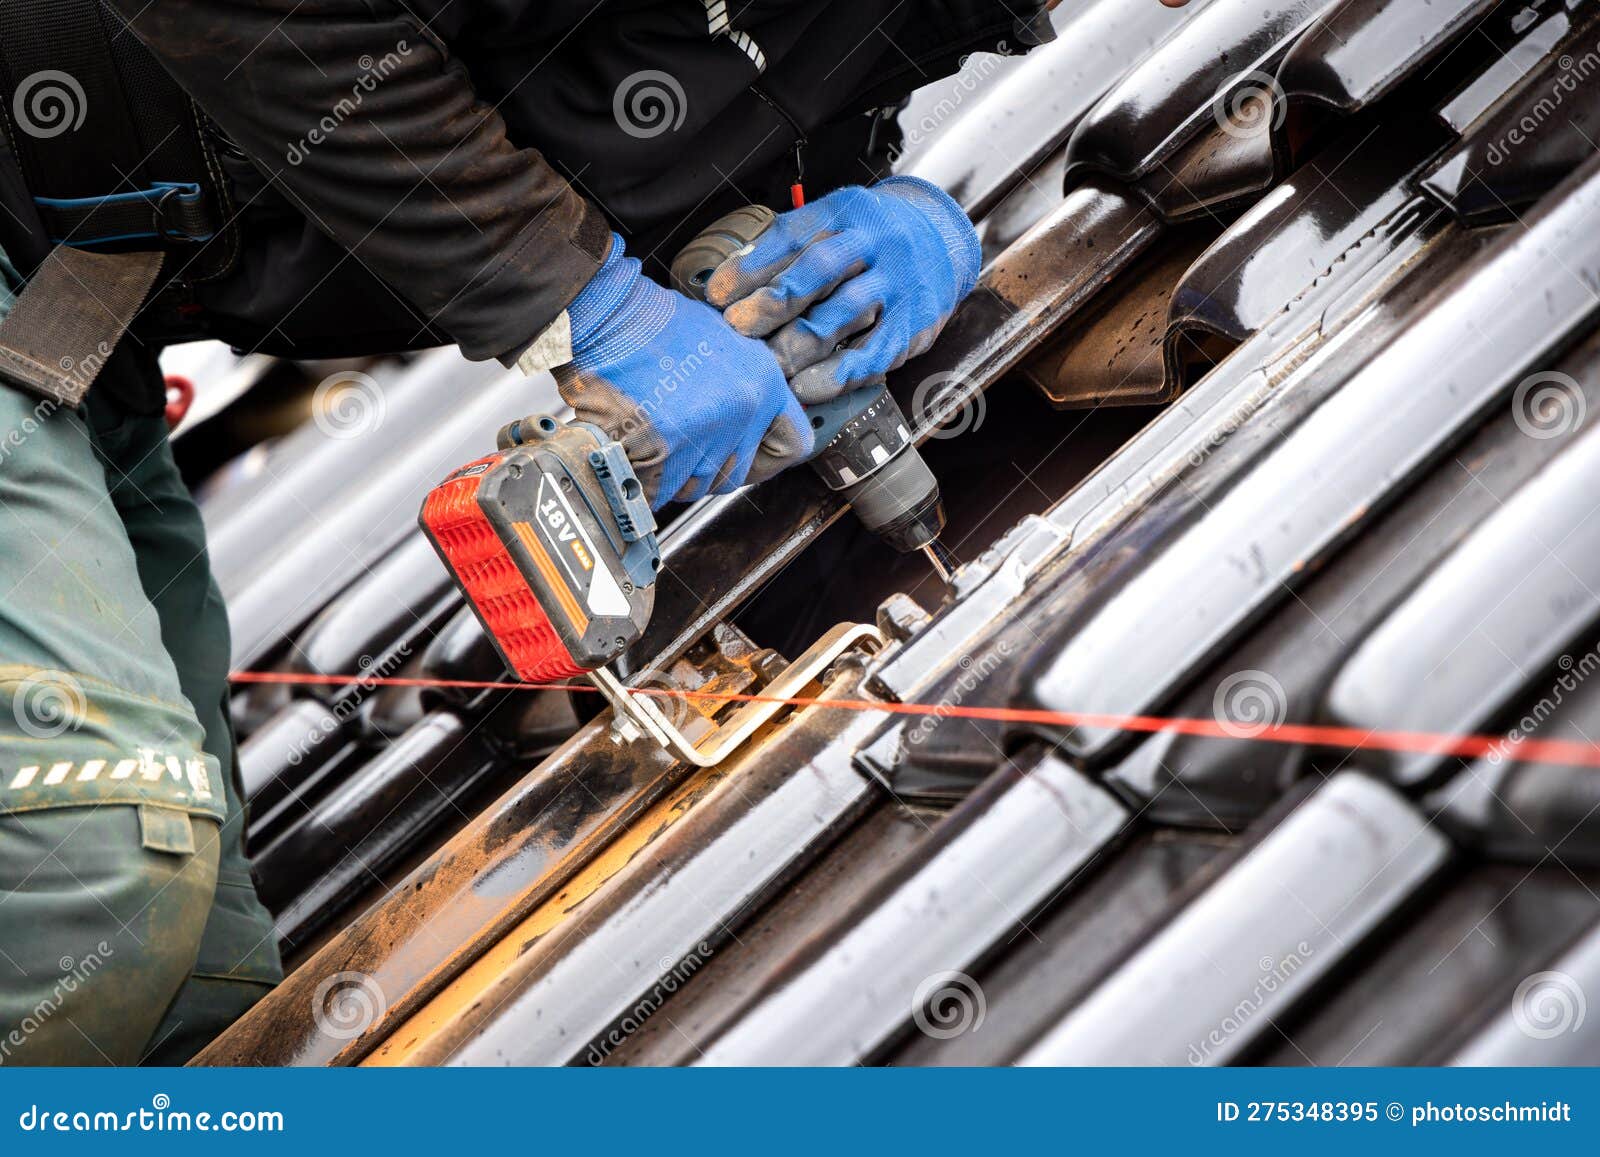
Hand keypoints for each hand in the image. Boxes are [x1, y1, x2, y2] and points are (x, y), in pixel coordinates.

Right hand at [556, 234, 812, 508]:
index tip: (750, 456)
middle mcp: (742, 412)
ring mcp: (705, 436)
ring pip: (698, 486)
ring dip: (675, 477)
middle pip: (736, 474)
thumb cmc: (648, 320)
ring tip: (652, 442)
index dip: (768, 456)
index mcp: (763, 382)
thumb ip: (739, 382)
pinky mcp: (665, 453)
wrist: (604, 315)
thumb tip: (740, 413)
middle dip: (708, 469)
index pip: (793, 445)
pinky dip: (647, 482)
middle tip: (681, 448)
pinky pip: (663, 490)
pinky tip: (633, 453)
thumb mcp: (717, 338)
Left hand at [705, 177, 980, 403]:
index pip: (793, 236)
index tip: (715, 295)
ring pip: (844, 314)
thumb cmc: (872, 240)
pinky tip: (805, 387)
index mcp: (848, 212)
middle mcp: (876, 243)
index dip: (751, 267)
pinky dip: (836, 374)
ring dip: (798, 344)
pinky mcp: (913, 325)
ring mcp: (898, 284)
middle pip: (820, 270)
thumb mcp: (836, 223)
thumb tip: (724, 284)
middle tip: (736, 329)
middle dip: (773, 303)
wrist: (945, 244)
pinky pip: (873, 353)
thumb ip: (787, 249)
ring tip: (764, 366)